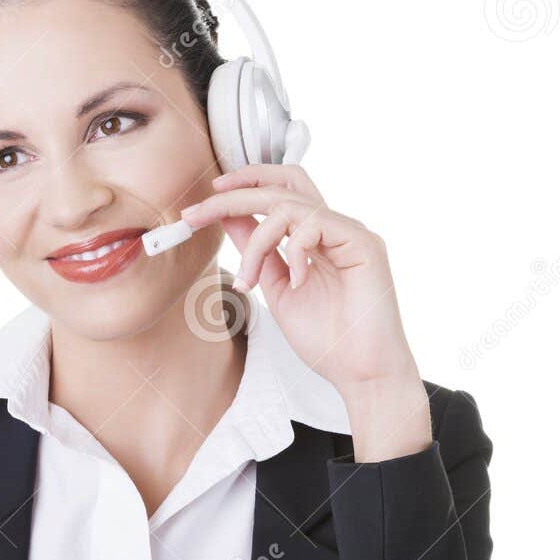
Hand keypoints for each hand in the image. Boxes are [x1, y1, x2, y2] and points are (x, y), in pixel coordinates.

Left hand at [179, 165, 418, 394]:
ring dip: (256, 241)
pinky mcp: (364, 244)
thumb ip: (258, 252)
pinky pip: (314, 224)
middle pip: (281, 186)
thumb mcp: (277, 288)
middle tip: (196, 214)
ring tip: (249, 281)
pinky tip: (297, 283)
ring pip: (290, 206)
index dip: (244, 184)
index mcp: (316, 237)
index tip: (204, 202)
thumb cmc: (327, 339)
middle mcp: (335, 228)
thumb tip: (229, 218)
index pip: (281, 190)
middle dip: (233, 196)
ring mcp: (351, 233)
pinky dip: (294, 251)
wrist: (362, 374)